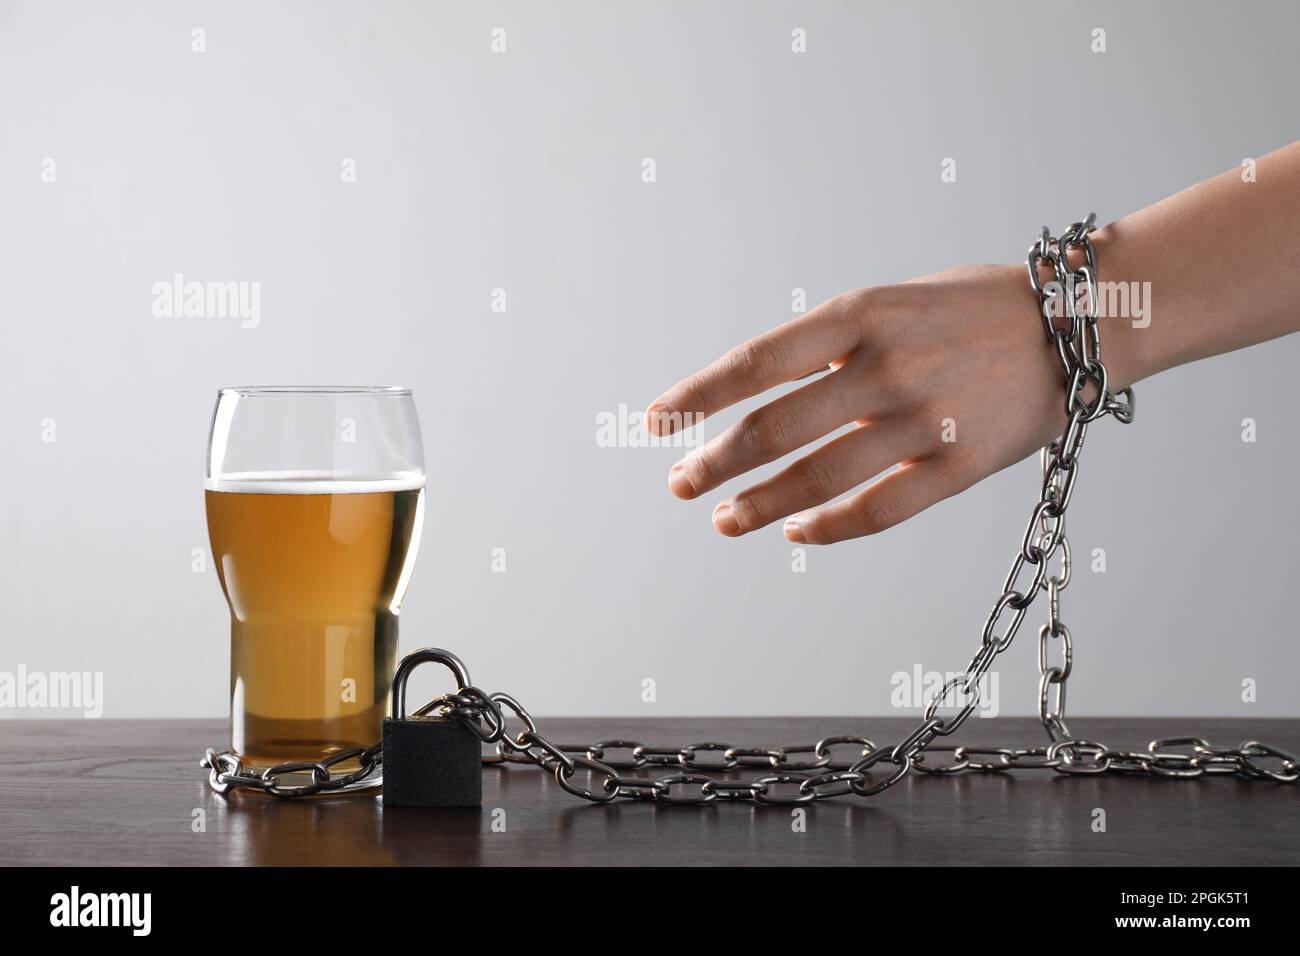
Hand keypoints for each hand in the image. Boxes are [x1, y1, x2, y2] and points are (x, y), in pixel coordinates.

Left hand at [646, 264, 1122, 544]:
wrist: (1083, 322)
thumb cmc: (972, 309)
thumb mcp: (891, 301)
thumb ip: (829, 346)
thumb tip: (756, 399)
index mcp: (861, 313)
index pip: (755, 362)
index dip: (696, 397)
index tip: (655, 423)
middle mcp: (886, 366)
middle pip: (775, 429)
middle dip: (714, 462)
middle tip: (680, 484)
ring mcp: (925, 421)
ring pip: (818, 478)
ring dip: (760, 505)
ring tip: (725, 519)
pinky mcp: (961, 468)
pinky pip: (880, 511)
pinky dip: (830, 527)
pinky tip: (798, 533)